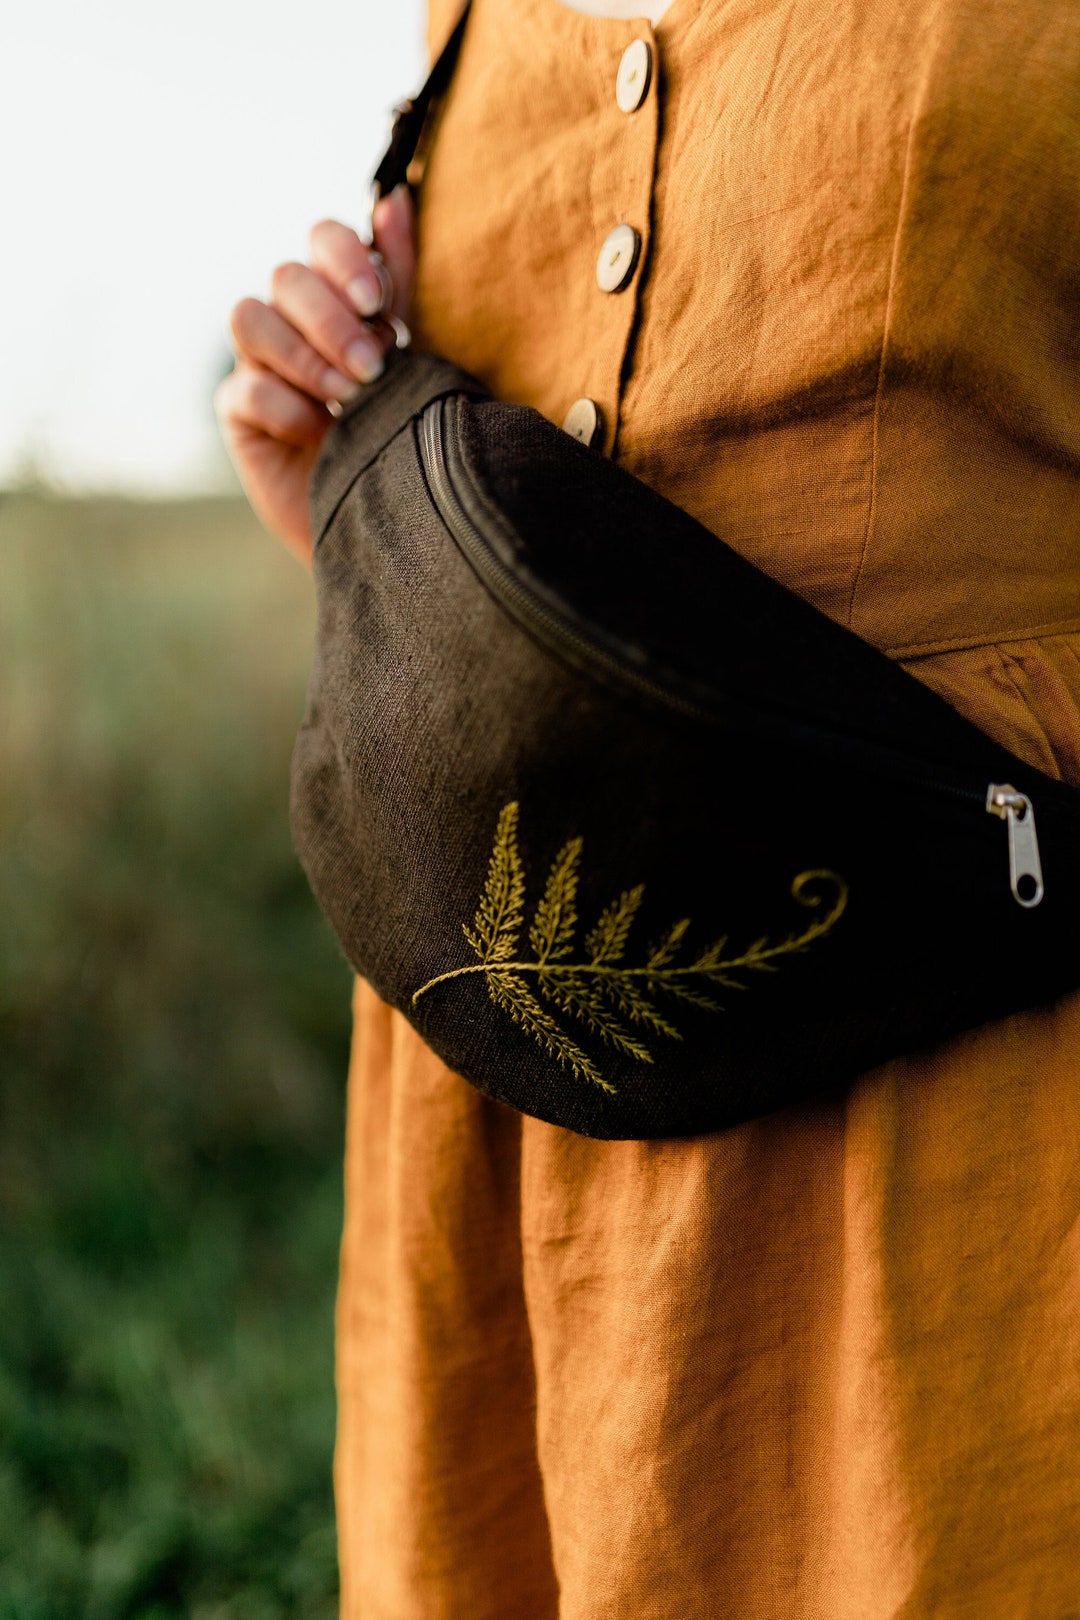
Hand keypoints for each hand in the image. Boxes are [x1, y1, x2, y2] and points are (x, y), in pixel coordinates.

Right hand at [215, 186, 415, 566]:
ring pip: (251, 319)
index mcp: (337, 295)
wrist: (390, 514)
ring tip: (348, 399)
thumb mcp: (411, 350)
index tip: (379, 306)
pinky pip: (246, 389)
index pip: (322, 240)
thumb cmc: (401, 426)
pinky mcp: (239, 414)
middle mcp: (292, 320)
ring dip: (305, 357)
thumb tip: (395, 198)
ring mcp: (259, 364)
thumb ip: (400, 277)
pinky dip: (287, 407)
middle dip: (331, 321)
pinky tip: (320, 434)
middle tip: (371, 368)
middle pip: (286, 278)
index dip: (344, 260)